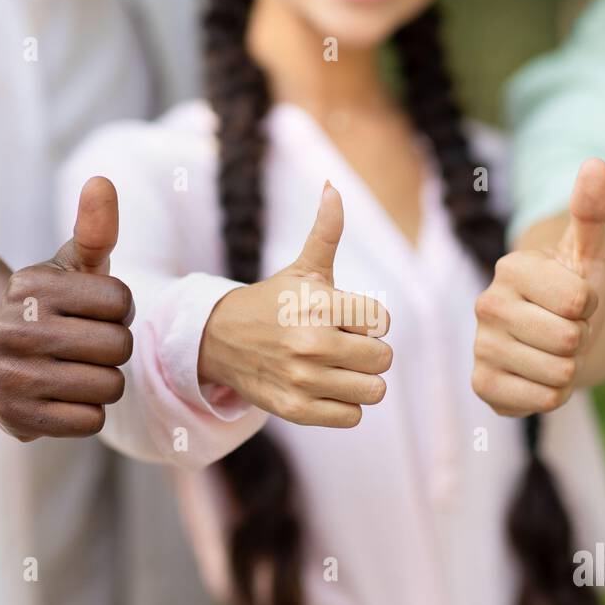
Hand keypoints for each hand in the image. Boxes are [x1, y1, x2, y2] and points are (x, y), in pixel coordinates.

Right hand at [0, 176, 133, 440]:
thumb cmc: (49, 304)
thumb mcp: (71, 264)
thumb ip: (95, 228)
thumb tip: (102, 181)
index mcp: (33, 286)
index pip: (122, 301)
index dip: (119, 309)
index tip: (95, 311)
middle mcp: (14, 329)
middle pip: (119, 346)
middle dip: (114, 347)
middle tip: (87, 344)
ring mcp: (11, 375)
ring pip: (109, 386)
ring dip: (103, 381)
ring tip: (76, 369)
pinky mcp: (15, 417)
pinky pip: (90, 421)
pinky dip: (87, 412)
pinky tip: (65, 396)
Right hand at [199, 182, 391, 428]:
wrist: (220, 341)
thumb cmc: (275, 301)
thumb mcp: (302, 268)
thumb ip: (326, 231)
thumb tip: (332, 187)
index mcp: (319, 304)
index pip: (382, 322)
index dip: (370, 322)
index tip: (348, 320)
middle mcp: (311, 343)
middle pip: (383, 359)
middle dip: (369, 352)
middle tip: (343, 345)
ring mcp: (302, 379)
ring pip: (373, 391)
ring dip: (361, 382)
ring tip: (337, 369)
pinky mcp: (295, 409)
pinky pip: (351, 417)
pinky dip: (345, 406)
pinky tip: (325, 388)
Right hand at [472, 159, 604, 416]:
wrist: (557, 333)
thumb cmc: (574, 288)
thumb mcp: (588, 250)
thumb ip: (592, 210)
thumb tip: (597, 164)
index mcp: (510, 268)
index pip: (577, 300)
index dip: (590, 304)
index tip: (577, 300)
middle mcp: (486, 305)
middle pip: (567, 339)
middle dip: (581, 339)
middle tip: (567, 328)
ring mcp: (481, 347)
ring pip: (557, 373)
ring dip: (570, 368)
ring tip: (556, 352)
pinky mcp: (482, 385)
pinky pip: (538, 400)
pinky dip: (553, 394)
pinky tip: (542, 376)